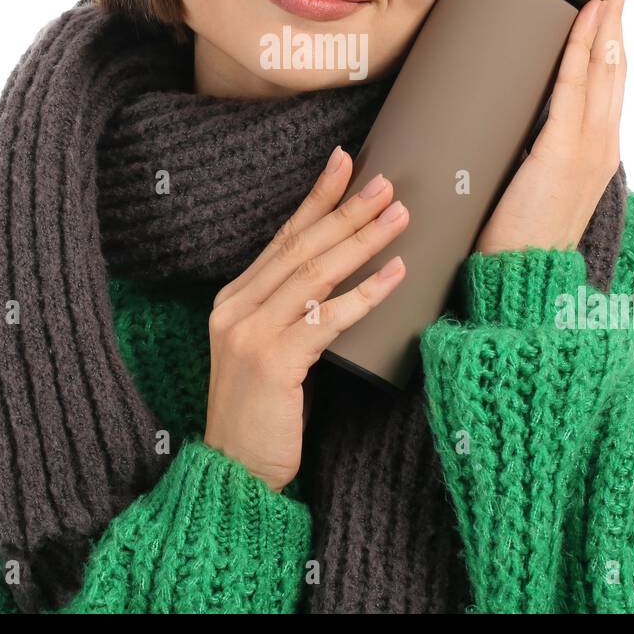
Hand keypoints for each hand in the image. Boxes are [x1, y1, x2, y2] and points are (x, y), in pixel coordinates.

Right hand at [204, 149, 410, 491]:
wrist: (235, 472)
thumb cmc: (264, 414)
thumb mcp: (271, 351)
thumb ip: (292, 314)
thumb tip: (344, 277)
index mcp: (235, 299)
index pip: (283, 237)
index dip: (316, 197)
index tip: (345, 162)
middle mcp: (237, 308)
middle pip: (302, 247)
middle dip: (347, 210)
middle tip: (387, 183)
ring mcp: (251, 333)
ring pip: (316, 273)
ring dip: (362, 240)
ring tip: (399, 216)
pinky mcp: (273, 361)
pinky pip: (328, 317)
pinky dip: (365, 293)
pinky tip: (395, 274)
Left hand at [474, 0, 633, 255]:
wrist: (523, 282)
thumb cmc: (516, 237)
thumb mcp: (526, 182)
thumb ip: (522, 149)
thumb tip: (493, 118)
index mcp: (596, 148)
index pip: (609, 79)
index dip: (612, 34)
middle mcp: (602, 142)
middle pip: (616, 62)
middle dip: (619, 9)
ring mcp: (589, 147)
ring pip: (604, 66)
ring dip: (607, 15)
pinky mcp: (563, 154)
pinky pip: (573, 88)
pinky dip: (581, 48)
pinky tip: (585, 16)